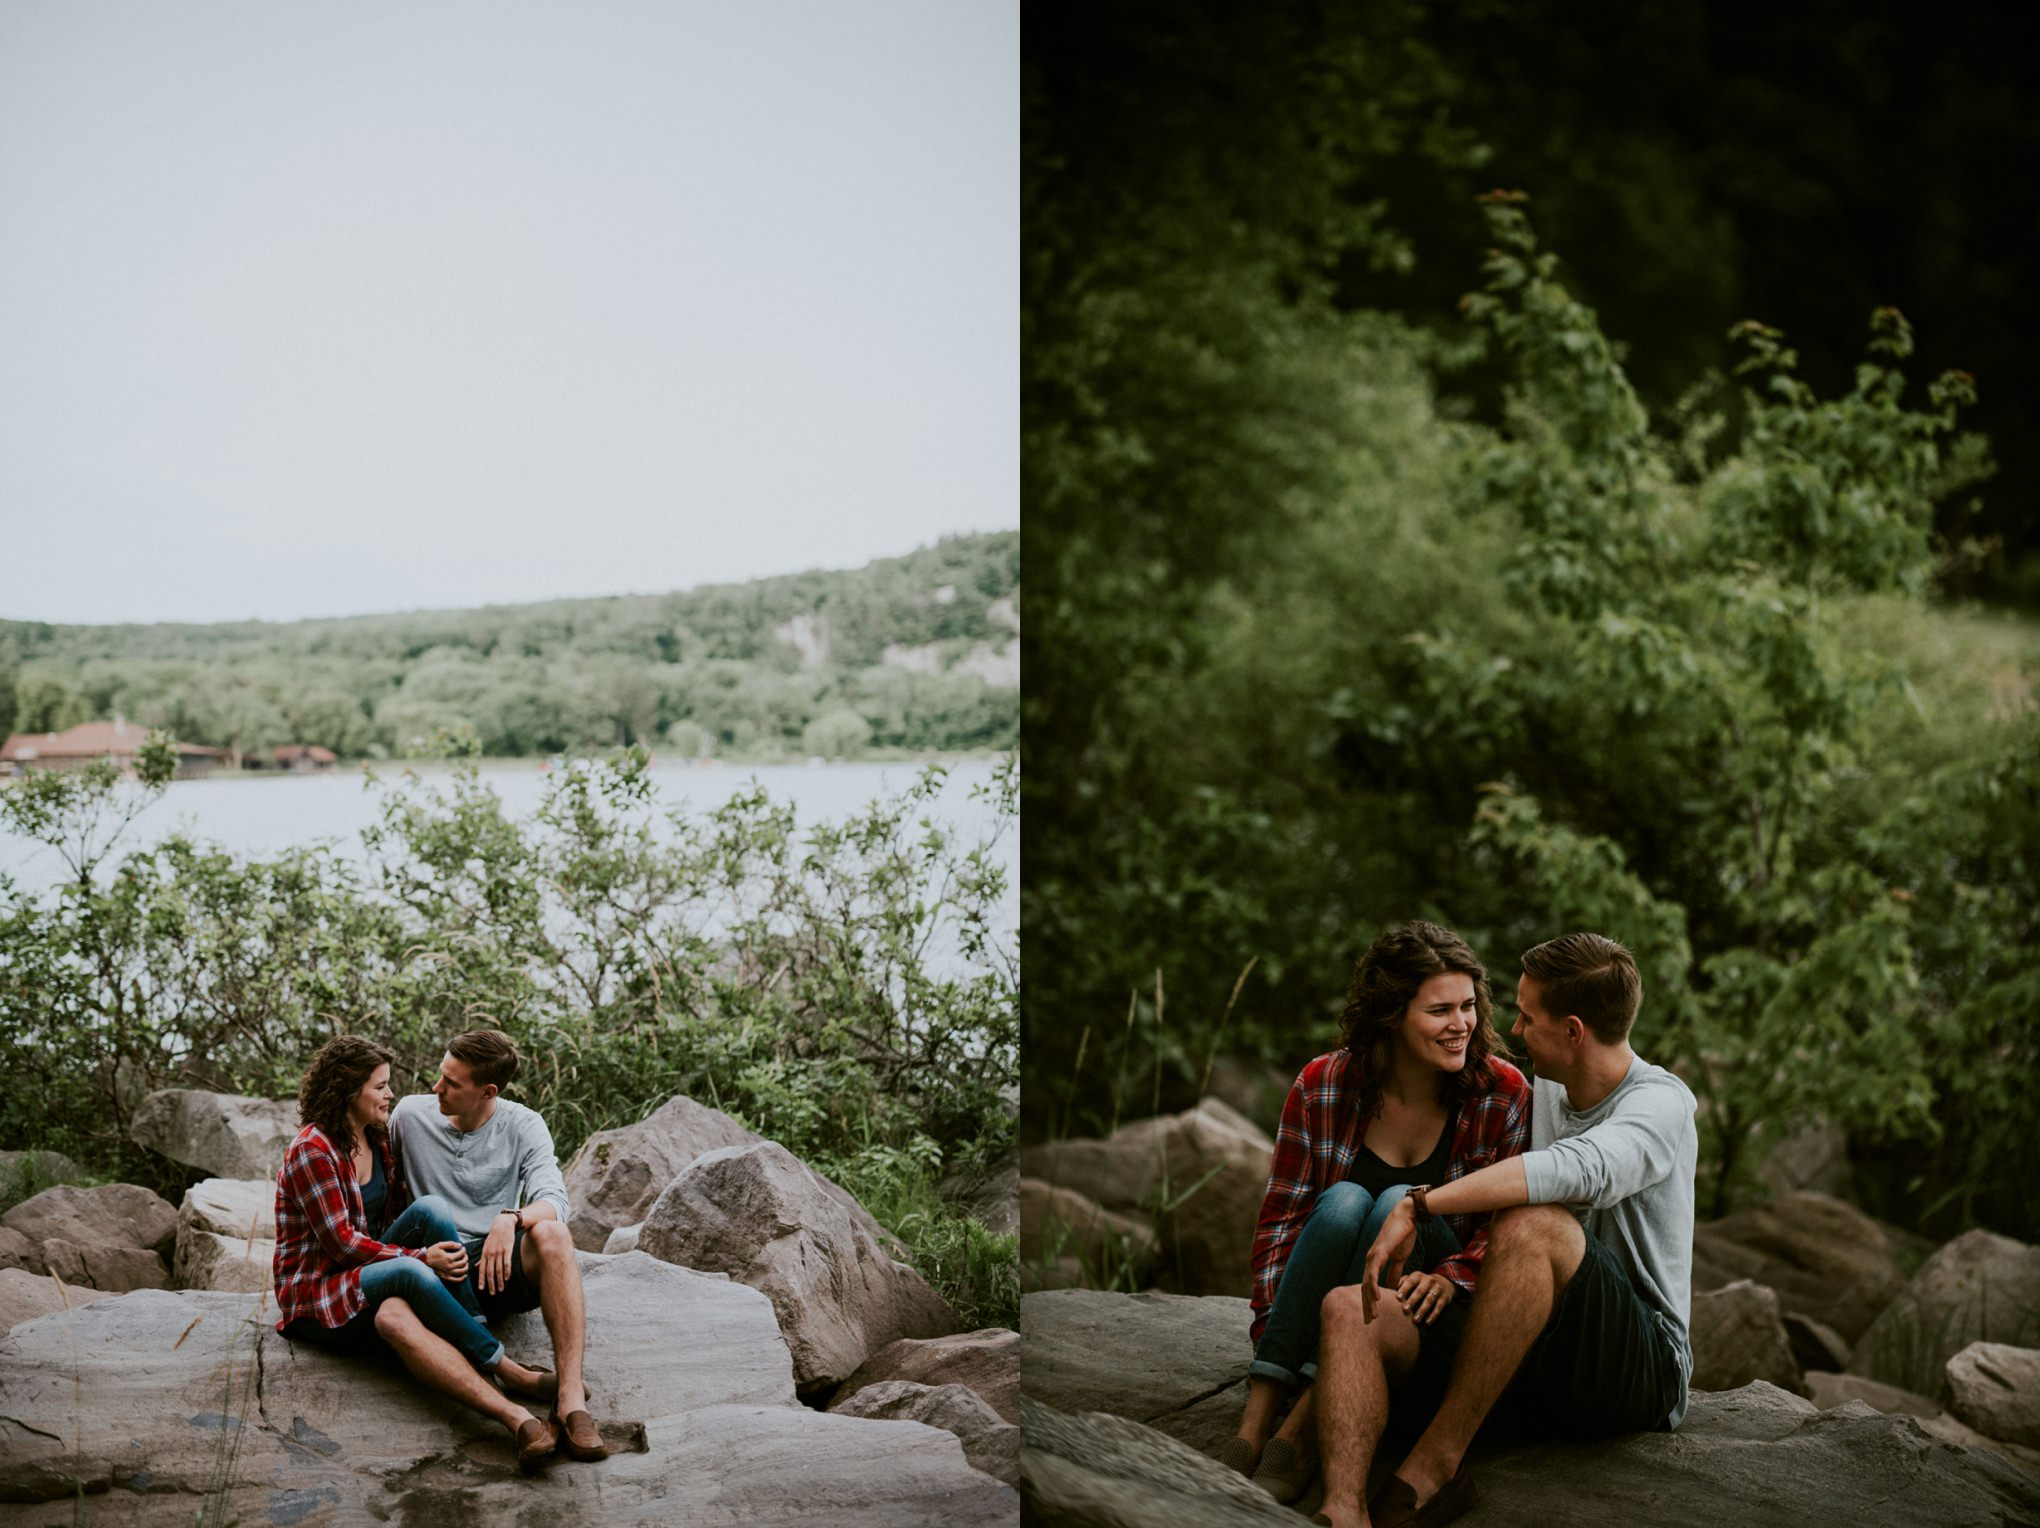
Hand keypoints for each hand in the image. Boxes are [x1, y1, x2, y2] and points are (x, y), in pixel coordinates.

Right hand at [424, 1240, 468, 1282]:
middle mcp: (449, 1266)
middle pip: (463, 1262)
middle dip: (465, 1257)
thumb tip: (460, 1246)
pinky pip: (456, 1280)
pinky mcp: (445, 1277)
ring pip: (462, 1271)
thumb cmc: (431, 1252)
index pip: (461, 1254)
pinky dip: (462, 1278)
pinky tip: (464, 1274)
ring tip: (465, 1263)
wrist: (423, 1261)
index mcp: (448, 1258)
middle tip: (464, 1255)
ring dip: (466, 1266)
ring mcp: (447, 1273)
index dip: (464, 1250)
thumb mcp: (440, 1245)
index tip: (462, 1248)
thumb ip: (451, 1244)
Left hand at [478, 1214, 517, 1294]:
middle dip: (491, 1284)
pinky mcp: (507, 1250)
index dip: (481, 1280)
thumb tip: (476, 1267)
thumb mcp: (485, 1246)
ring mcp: (499, 1252)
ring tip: (501, 1289)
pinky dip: (507, 1272)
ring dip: (499, 1281)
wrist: (503, 1224)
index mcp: (484, 1254)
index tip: (481, 1289)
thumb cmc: (494, 1236)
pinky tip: (507, 1278)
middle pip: (490, 1272)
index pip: (482, 1270)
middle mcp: (491, 1254)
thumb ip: (481, 1258)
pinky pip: (507, 1263)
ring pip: (499, 1270)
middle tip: (492, 1293)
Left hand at [1360, 1197, 1417, 1323]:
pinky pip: (1374, 1272)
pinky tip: (1378, 1297)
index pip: (1369, 1286)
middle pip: (1365, 1288)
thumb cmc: (1403, 1235)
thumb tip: (1393, 1286)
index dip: (1370, 1302)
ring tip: (1373, 1315)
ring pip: (1368, 1283)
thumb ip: (1396, 1272)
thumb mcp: (1400, 1258)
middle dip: (1366, 1306)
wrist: (1407, 1218)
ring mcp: (1373, 1256)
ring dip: (1370, 1300)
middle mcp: (1370, 1260)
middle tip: (1367, 1322)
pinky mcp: (1379, 1252)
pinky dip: (1374, 1285)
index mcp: (1375, 1263)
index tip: (1372, 1316)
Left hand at [1395, 1270, 1453, 1324]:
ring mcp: (1437, 1289)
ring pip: (1429, 1300)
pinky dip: (1433, 1315)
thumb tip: (1389, 1290)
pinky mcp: (1444, 1298)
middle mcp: (1428, 1280)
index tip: (1397, 1298)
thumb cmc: (1420, 1284)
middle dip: (1412, 1301)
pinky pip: (1439, 1307)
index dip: (1404, 1289)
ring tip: (1415, 1320)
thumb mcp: (1412, 1280)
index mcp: (1418, 1276)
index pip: (1410, 1281)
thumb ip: (1402, 1284)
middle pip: (1420, 1291)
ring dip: (1422, 1310)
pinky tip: (1427, 1322)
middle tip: (1405, 1310)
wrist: (1443, 1283)